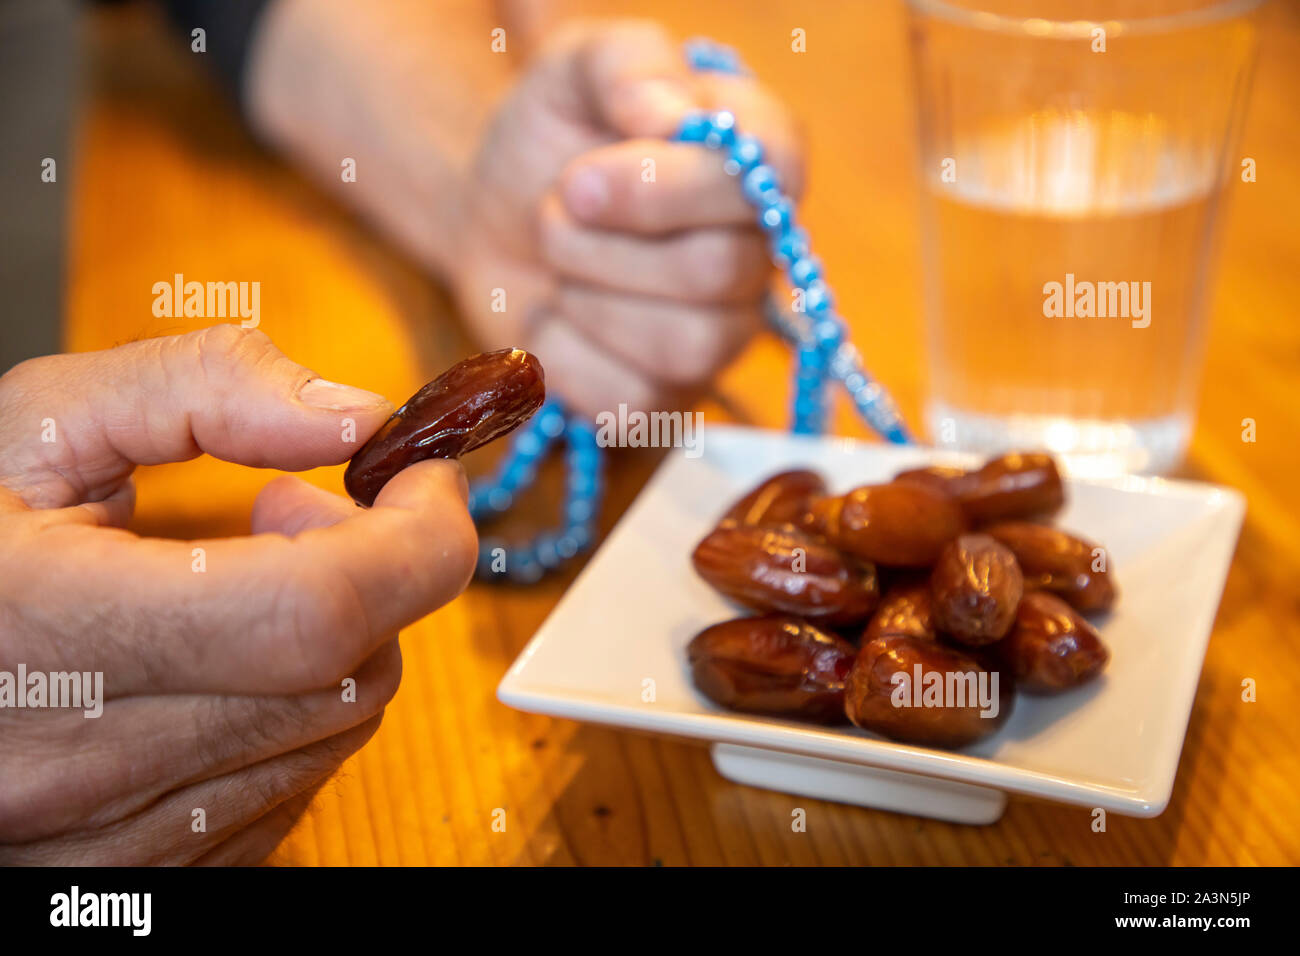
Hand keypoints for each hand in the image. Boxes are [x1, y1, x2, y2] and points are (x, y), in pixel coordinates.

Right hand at [0, 326, 476, 863]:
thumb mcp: (36, 430)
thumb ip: (201, 390)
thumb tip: (356, 417)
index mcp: (43, 627)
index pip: (315, 610)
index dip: (412, 536)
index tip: (421, 476)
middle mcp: (76, 762)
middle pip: (349, 673)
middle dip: (373, 572)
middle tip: (304, 510)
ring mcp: (109, 839)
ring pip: (336, 732)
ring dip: (336, 638)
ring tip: (245, 580)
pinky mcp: (139, 875)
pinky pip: (292, 788)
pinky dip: (295, 709)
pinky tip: (224, 662)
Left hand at [455, 20, 805, 417]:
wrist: (495, 213)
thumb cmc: (555, 135)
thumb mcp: (575, 66)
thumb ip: (627, 65)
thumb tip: (666, 118)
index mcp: (758, 158)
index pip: (768, 178)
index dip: (666, 187)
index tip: (579, 178)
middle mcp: (759, 253)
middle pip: (717, 271)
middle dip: (602, 245)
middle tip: (554, 212)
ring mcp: (721, 336)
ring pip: (687, 348)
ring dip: (587, 301)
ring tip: (557, 263)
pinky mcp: (668, 399)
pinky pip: (633, 403)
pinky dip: (564, 359)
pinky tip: (552, 321)